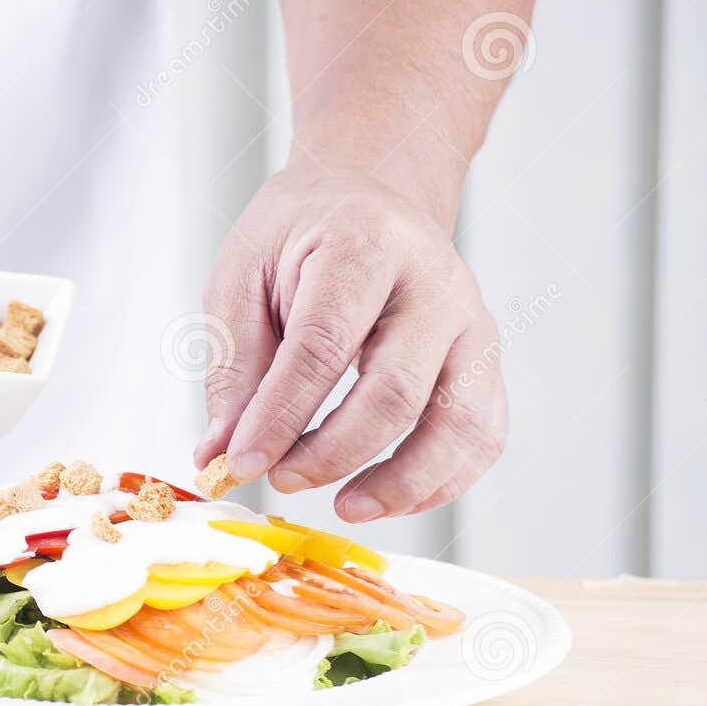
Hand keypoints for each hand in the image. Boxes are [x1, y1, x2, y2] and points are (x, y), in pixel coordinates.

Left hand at [194, 168, 506, 520]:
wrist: (369, 197)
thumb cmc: (298, 239)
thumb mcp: (242, 277)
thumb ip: (233, 367)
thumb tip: (220, 456)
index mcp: (364, 245)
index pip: (323, 346)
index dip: (280, 416)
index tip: (242, 463)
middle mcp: (433, 283)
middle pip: (395, 391)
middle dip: (332, 453)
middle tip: (281, 480)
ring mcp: (472, 323)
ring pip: (459, 422)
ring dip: (402, 482)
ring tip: (345, 508)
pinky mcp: (486, 359)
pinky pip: (484, 435)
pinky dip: (442, 481)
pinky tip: (389, 499)